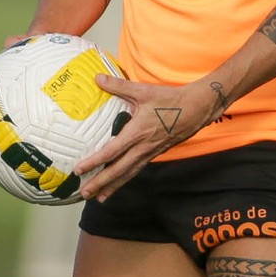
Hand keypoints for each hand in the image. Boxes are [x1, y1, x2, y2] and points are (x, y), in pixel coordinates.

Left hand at [74, 73, 225, 201]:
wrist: (196, 109)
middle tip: (84, 193)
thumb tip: (97, 79)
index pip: (111, 151)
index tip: (79, 170)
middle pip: (118, 170)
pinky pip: (137, 169)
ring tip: (98, 198)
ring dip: (112, 186)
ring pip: (128, 174)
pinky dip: (125, 179)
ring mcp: (150, 153)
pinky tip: (118, 184)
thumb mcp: (143, 91)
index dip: (94, 162)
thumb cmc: (170, 100)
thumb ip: (118, 86)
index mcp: (137, 132)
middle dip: (100, 183)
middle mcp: (143, 147)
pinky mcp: (155, 153)